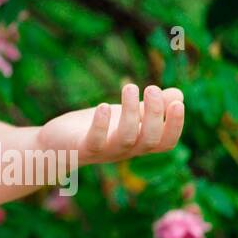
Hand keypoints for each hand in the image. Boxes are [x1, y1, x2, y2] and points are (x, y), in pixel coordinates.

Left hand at [35, 83, 185, 166]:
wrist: (58, 145)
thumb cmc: (97, 129)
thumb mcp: (126, 115)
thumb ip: (150, 108)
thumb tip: (179, 94)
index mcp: (139, 143)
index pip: (165, 142)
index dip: (175, 125)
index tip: (178, 103)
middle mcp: (126, 150)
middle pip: (149, 139)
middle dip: (154, 113)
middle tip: (152, 88)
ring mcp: (105, 151)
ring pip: (126, 138)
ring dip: (130, 113)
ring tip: (130, 86)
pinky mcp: (83, 148)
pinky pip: (96, 141)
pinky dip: (101, 125)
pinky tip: (104, 106)